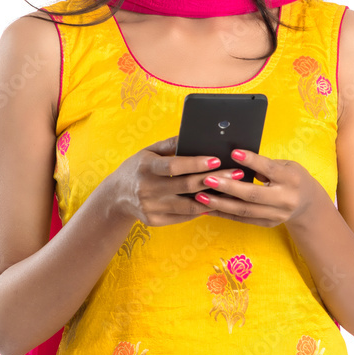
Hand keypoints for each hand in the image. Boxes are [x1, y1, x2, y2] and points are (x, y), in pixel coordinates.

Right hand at [106, 136, 245, 226]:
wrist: (116, 196)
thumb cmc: (138, 168)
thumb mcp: (148, 151)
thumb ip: (171, 144)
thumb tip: (194, 133)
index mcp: (146, 167)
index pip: (174, 166)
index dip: (196, 163)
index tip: (217, 159)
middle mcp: (147, 188)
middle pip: (186, 186)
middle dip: (214, 179)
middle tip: (237, 174)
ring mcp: (150, 207)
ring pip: (188, 205)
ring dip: (213, 198)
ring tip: (233, 191)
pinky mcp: (154, 221)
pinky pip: (183, 217)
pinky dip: (200, 210)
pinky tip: (215, 203)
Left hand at [193, 149, 324, 228]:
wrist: (307, 203)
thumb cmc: (291, 177)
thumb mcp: (285, 165)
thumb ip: (263, 164)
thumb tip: (234, 156)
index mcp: (290, 179)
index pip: (268, 169)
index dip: (250, 161)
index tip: (233, 152)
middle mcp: (285, 199)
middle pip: (253, 194)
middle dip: (228, 187)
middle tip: (206, 179)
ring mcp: (276, 215)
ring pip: (244, 210)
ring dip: (220, 204)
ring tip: (200, 196)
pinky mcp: (267, 224)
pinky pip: (242, 219)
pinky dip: (224, 214)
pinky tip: (208, 208)